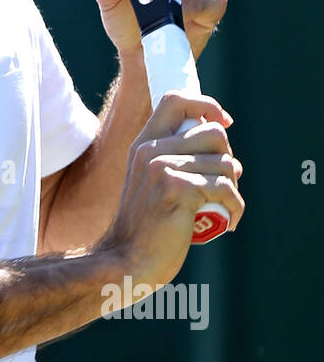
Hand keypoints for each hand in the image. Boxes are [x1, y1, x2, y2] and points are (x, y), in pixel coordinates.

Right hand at [99, 92, 243, 289]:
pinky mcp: (179, 190)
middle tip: (222, 184)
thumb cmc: (146, 229)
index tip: (223, 122)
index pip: (176, 100)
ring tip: (224, 206)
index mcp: (143, 144)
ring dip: (234, 187)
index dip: (206, 105)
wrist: (126, 261)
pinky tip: (230, 222)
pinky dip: (236, 207)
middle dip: (228, 158)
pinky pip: (226, 188)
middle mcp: (150, 151)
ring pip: (225, 163)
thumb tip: (228, 153)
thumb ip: (175, 163)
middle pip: (214, 133)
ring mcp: (163, 168)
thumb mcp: (152, 185)